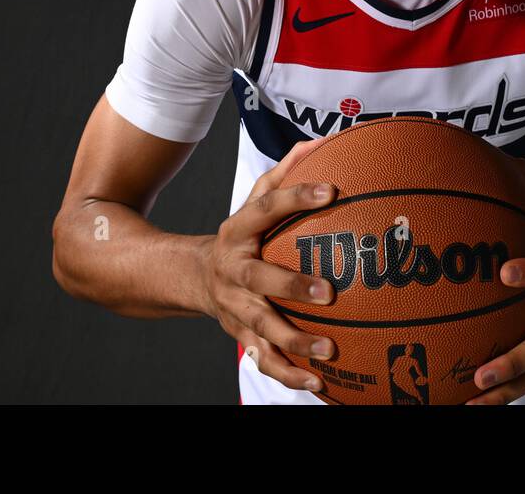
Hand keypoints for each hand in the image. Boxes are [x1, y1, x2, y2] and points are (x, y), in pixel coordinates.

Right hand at [199, 138, 339, 392]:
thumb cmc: (243, 235)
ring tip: (329, 350)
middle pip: (257, 279)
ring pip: (260, 328)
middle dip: (291, 286)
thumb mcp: (254, 202)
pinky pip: (263, 360)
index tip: (333, 190)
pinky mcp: (240, 336)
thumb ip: (285, 173)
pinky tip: (318, 383)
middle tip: (329, 292)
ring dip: (294, 341)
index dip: (296, 197)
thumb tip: (321, 142)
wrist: (192, 277)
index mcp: (238, 231)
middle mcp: (231, 270)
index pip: (264, 207)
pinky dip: (288, 374)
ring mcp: (233, 307)